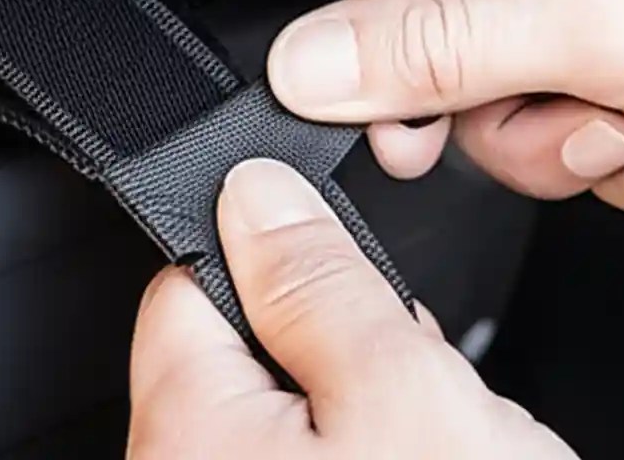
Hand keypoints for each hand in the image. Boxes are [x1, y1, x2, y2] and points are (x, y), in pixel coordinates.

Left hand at [127, 159, 576, 458]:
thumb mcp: (401, 389)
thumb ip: (320, 280)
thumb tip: (255, 190)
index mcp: (190, 429)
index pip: (186, 283)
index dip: (269, 245)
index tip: (333, 244)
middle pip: (242, 346)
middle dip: (334, 334)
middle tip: (411, 367)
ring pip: (291, 409)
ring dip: (363, 398)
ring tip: (437, 432)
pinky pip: (318, 455)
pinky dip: (371, 447)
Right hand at [268, 0, 623, 219]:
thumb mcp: (606, 17)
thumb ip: (435, 47)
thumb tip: (308, 64)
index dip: (389, 41)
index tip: (401, 128)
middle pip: (462, 13)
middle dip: (522, 101)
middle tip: (587, 120)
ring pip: (525, 66)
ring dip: (581, 128)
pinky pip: (590, 85)